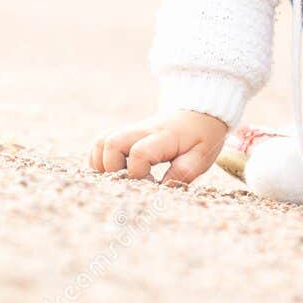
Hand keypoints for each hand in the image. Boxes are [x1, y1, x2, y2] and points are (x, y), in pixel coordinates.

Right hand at [88, 109, 228, 185]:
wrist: (199, 113)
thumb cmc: (201, 137)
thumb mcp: (201, 156)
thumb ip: (184, 171)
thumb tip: (162, 189)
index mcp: (163, 136)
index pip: (139, 153)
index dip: (139, 174)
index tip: (151, 183)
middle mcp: (142, 130)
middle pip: (110, 143)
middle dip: (112, 168)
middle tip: (130, 181)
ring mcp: (131, 130)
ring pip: (101, 142)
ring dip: (102, 163)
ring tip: (119, 177)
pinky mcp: (126, 133)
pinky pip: (102, 142)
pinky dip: (101, 158)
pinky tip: (116, 171)